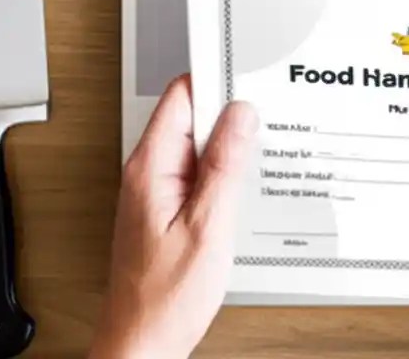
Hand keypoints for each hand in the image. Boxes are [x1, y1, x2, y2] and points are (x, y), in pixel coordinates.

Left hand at [89, 75, 258, 358]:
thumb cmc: (165, 299)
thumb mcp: (208, 226)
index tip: (248, 76)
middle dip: (230, 115)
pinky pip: (198, 175)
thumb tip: (240, 115)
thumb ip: (224, 166)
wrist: (143, 344)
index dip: (216, 79)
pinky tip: (243, 191)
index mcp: (150, 169)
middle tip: (265, 121)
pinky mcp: (167, 210)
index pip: (181, 96)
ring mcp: (157, 192)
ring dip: (230, 148)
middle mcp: (147, 174)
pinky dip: (224, 175)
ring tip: (258, 159)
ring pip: (198, 147)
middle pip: (192, 118)